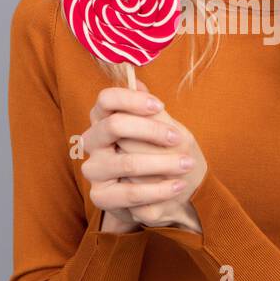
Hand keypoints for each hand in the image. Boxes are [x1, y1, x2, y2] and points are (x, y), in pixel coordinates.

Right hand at [80, 79, 195, 231]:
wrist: (164, 196)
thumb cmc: (162, 155)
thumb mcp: (162, 131)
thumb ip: (151, 111)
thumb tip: (138, 84)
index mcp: (104, 118)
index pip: (106, 99)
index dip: (131, 99)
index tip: (159, 106)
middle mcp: (93, 142)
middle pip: (114, 125)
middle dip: (151, 130)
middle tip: (178, 138)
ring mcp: (94, 170)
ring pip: (126, 162)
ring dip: (162, 163)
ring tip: (186, 165)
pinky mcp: (101, 196)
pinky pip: (131, 193)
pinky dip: (159, 189)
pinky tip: (177, 186)